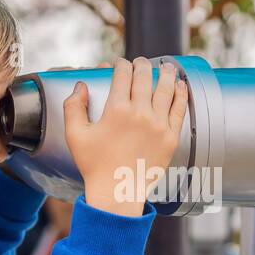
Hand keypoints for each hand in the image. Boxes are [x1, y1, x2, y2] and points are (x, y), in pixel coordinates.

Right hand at [62, 57, 188, 216]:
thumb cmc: (95, 165)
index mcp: (117, 110)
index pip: (122, 75)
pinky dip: (181, 94)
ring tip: (167, 66)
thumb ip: (73, 106)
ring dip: (166, 74)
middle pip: (145, 77)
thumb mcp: (75, 135)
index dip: (121, 65)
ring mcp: (159, 125)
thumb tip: (80, 85)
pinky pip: (179, 109)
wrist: (118, 192)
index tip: (120, 63)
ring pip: (166, 89)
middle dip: (142, 65)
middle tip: (141, 62)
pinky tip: (181, 86)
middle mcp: (140, 113)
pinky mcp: (171, 137)